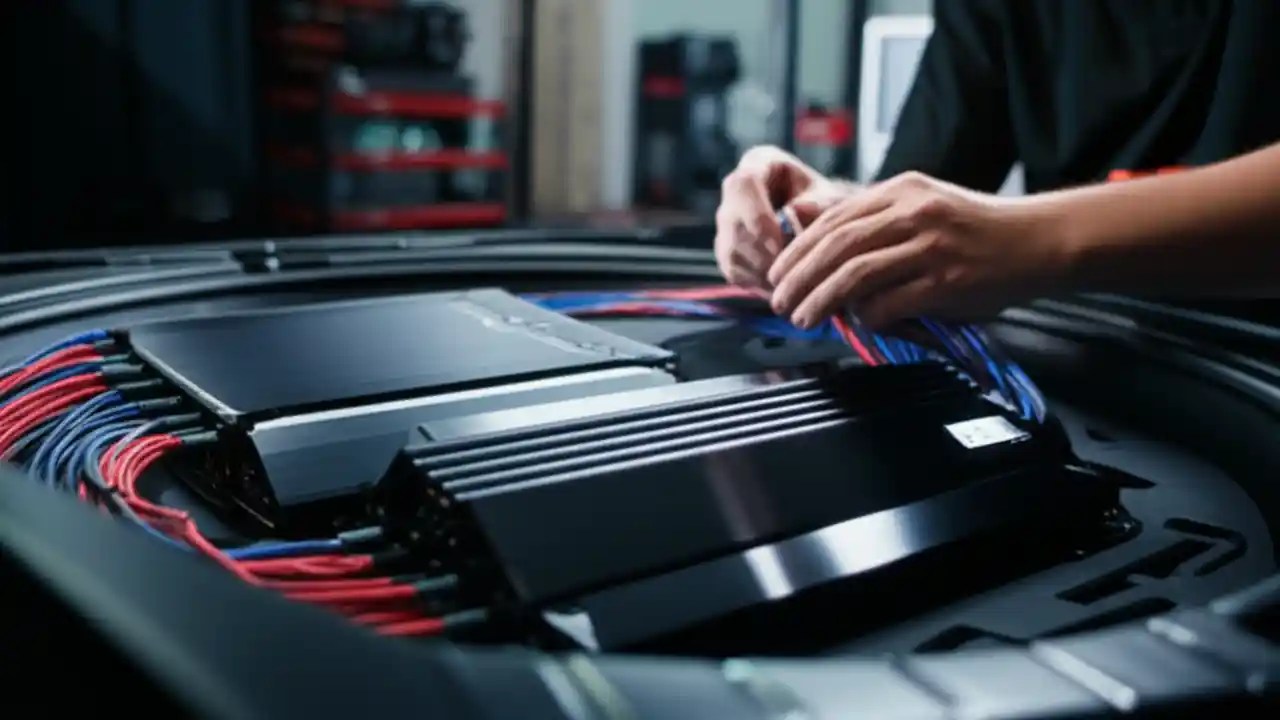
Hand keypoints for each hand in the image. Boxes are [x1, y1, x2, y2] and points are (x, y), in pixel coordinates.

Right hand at [714, 146, 852, 293]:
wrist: (818, 220)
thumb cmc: (826, 202)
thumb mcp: (830, 196)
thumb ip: (821, 202)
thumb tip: (798, 210)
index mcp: (757, 163)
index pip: (743, 186)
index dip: (757, 217)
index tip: (780, 244)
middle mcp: (733, 192)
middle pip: (734, 225)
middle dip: (763, 253)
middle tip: (793, 274)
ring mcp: (726, 222)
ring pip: (732, 252)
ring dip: (763, 272)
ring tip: (794, 283)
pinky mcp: (727, 251)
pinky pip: (735, 271)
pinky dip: (760, 284)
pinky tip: (784, 288)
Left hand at [767, 171, 1066, 329]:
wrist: (1038, 240)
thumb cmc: (976, 230)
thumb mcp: (923, 207)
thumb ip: (875, 221)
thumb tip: (817, 241)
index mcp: (901, 190)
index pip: (832, 220)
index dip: (797, 249)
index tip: (776, 273)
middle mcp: (913, 212)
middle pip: (835, 246)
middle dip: (798, 278)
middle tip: (779, 302)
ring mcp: (930, 246)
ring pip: (855, 274)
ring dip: (821, 300)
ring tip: (802, 318)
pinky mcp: (947, 280)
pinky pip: (891, 302)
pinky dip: (867, 316)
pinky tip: (858, 323)